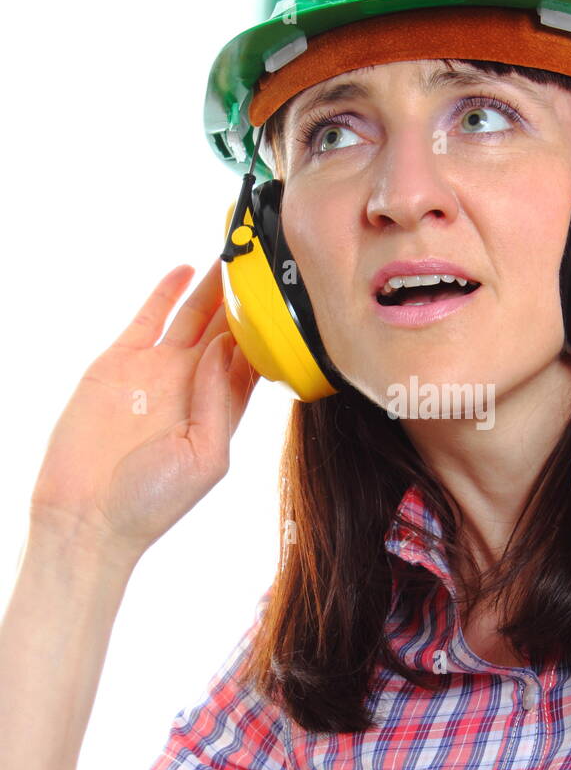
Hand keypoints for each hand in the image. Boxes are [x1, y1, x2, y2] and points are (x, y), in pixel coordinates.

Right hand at [29, 259, 258, 561]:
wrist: (85, 515)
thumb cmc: (150, 502)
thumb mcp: (206, 457)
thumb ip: (222, 402)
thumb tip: (229, 349)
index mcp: (219, 411)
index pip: (252, 361)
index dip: (267, 332)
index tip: (287, 301)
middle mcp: (191, 386)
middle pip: (227, 330)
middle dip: (245, 300)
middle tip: (264, 263)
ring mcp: (155, 371)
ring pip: (192, 316)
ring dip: (213, 287)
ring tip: (233, 254)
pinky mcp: (119, 363)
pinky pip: (148, 318)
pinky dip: (166, 292)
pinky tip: (186, 270)